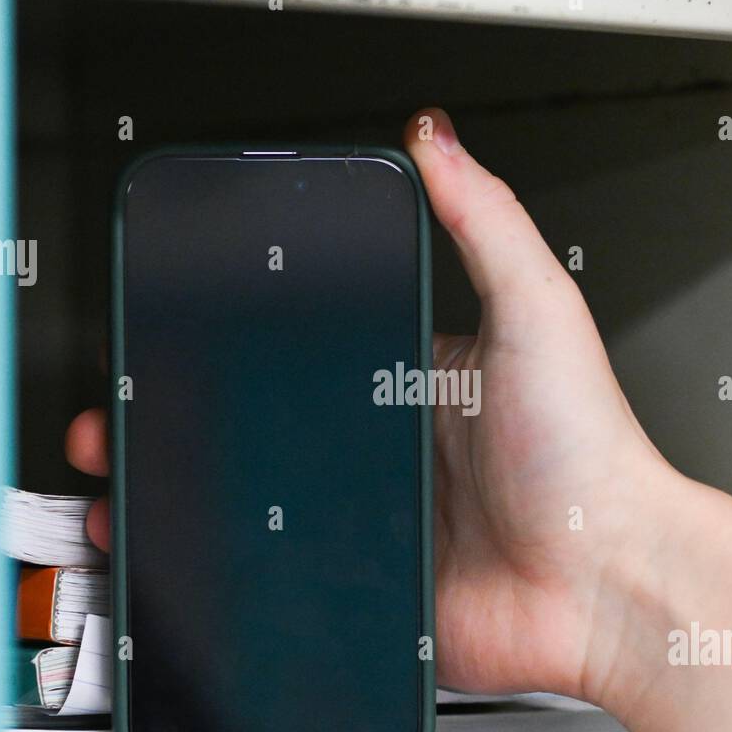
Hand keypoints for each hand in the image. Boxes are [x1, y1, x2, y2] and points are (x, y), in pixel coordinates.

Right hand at [67, 107, 682, 702]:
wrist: (609, 582)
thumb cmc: (590, 453)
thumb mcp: (537, 310)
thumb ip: (485, 222)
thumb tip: (438, 139)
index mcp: (413, 379)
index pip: (304, 351)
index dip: (233, 347)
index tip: (177, 337)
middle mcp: (387, 450)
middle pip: (264, 430)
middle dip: (184, 425)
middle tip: (123, 418)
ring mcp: (374, 524)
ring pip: (254, 509)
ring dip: (184, 501)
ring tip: (123, 490)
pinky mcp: (369, 592)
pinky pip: (282, 582)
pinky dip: (227, 577)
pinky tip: (183, 563)